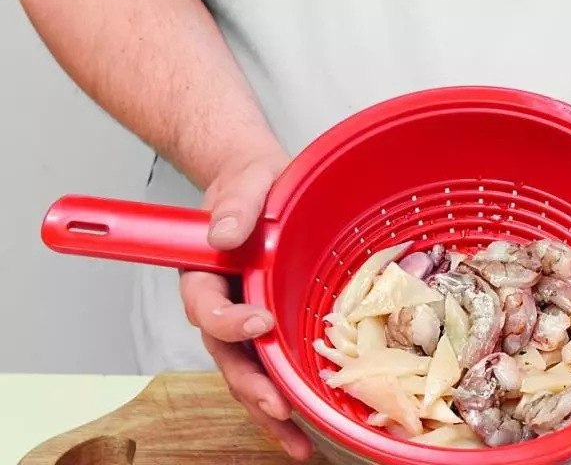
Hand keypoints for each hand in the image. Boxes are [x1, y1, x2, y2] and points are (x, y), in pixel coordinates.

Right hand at [179, 152, 313, 460]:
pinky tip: (313, 423)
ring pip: (252, 373)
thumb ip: (233, 206)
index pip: (207, 307)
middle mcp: (223, 305)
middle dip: (254, 389)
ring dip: (272, 410)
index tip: (259, 322)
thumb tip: (223, 233)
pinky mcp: (273, 328)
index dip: (229, 320)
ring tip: (299, 444)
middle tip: (280, 410)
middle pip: (229, 357)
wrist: (261, 188)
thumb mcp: (244, 184)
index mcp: (205, 274)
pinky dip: (291, 395)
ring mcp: (248, 321)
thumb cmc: (250, 186)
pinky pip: (277, 366)